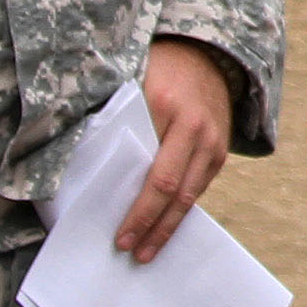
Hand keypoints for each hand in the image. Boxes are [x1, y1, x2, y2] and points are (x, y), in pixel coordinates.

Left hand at [112, 37, 241, 261]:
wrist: (202, 54)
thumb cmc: (155, 70)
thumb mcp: (130, 84)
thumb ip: (114, 119)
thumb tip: (86, 167)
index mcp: (165, 106)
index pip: (150, 170)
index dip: (134, 207)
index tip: (117, 233)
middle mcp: (194, 126)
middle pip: (171, 189)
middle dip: (149, 224)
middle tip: (128, 249)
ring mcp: (212, 141)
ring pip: (190, 196)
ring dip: (167, 228)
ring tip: (146, 252)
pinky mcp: (220, 151)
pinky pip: (199, 189)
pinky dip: (181, 212)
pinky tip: (164, 230)